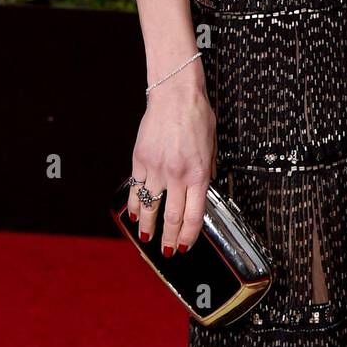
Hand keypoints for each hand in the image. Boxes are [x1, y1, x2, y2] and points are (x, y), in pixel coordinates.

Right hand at [130, 76, 215, 253]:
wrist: (176, 95)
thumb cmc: (197, 115)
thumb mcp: (212, 145)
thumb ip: (207, 169)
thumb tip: (205, 187)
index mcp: (199, 173)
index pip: (195, 216)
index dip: (189, 237)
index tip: (185, 246)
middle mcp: (177, 175)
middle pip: (172, 217)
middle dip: (170, 239)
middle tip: (167, 252)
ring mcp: (156, 169)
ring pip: (150, 207)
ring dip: (148, 227)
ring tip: (147, 238)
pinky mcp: (140, 160)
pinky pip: (136, 189)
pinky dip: (135, 204)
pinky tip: (134, 213)